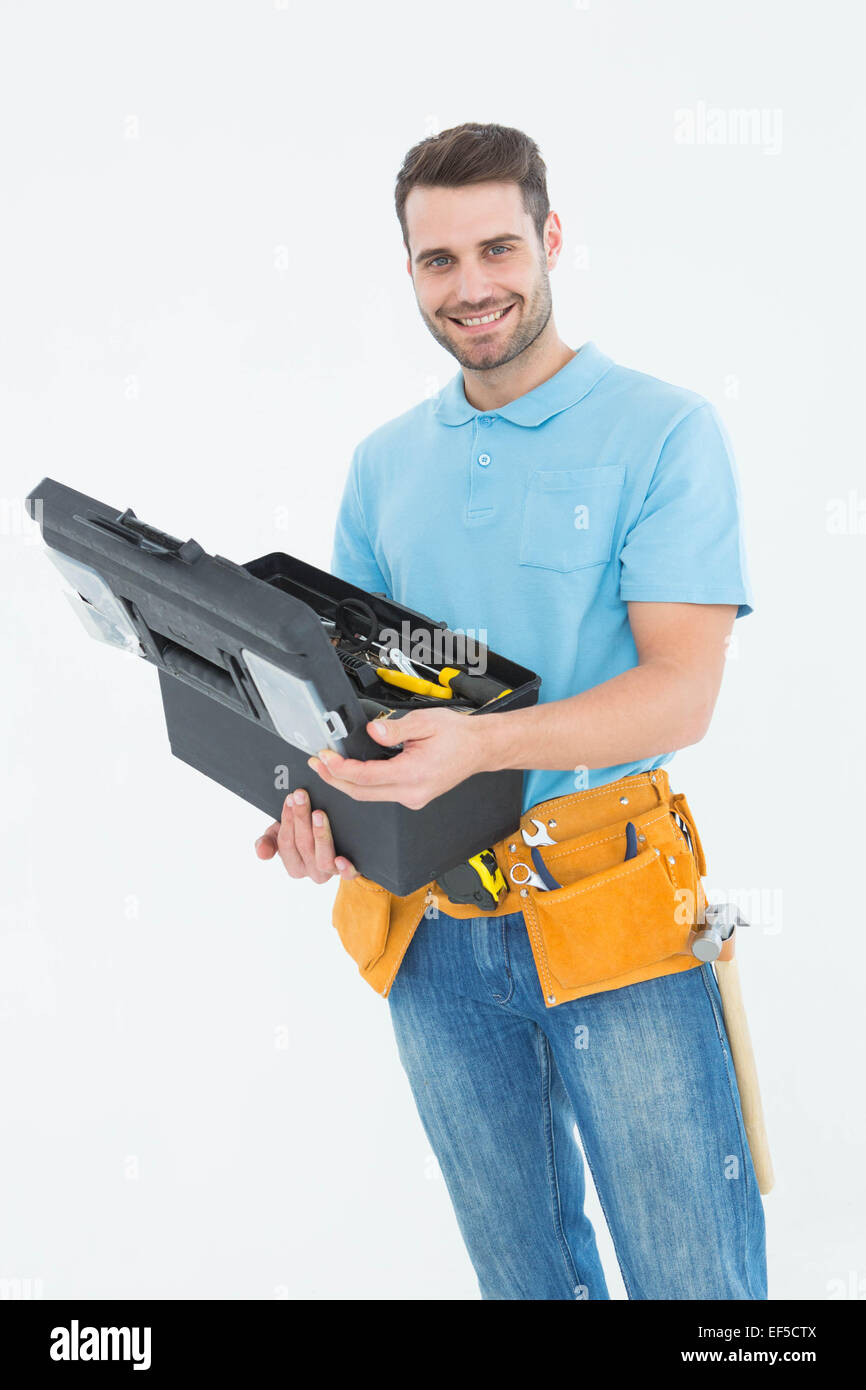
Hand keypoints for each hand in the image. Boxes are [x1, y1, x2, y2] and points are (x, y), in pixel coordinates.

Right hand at [254, 788, 357, 883]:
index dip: (287, 819)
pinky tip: (342, 858)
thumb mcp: (282, 836)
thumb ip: (268, 842)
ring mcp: (330, 872)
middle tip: (302, 796)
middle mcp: (311, 872)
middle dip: (301, 818)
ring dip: (320, 835)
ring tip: (319, 814)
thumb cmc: (303, 836)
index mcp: (293, 866)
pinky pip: (348, 875)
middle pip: (303, 846)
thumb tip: (262, 851)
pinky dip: (345, 868)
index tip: (290, 798)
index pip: (286, 842)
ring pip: (323, 859)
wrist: (334, 839)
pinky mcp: (348, 871)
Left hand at [306, 707, 488, 808]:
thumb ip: (395, 728)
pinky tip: (354, 770)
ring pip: (369, 796)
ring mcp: (413, 798)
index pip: (367, 777)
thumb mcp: (425, 722)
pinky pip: (381, 793)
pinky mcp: (413, 796)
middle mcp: (413, 792)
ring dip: (347, 782)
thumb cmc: (458, 735)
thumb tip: (372, 731)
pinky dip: (363, 783)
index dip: (341, 769)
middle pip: (362, 793)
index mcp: (415, 774)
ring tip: (329, 765)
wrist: (480, 747)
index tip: (325, 757)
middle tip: (317, 763)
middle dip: (335, 779)